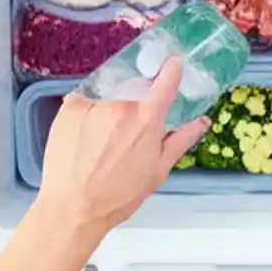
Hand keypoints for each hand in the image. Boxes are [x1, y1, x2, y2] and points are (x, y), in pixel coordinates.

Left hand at [37, 57, 209, 235]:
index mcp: (145, 120)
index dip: (171, 69)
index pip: (165, 81)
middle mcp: (119, 106)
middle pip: (133, 90)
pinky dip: (87, 111)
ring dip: (109, 108)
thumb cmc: (117, 196)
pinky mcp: (69, 108)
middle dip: (134, 103)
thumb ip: (181, 140)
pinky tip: (84, 136)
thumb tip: (202, 121)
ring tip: (101, 139)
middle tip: (126, 131)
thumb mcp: (158, 171)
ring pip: (107, 95)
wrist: (73, 208)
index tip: (173, 62)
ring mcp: (92, 105)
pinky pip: (84, 99)